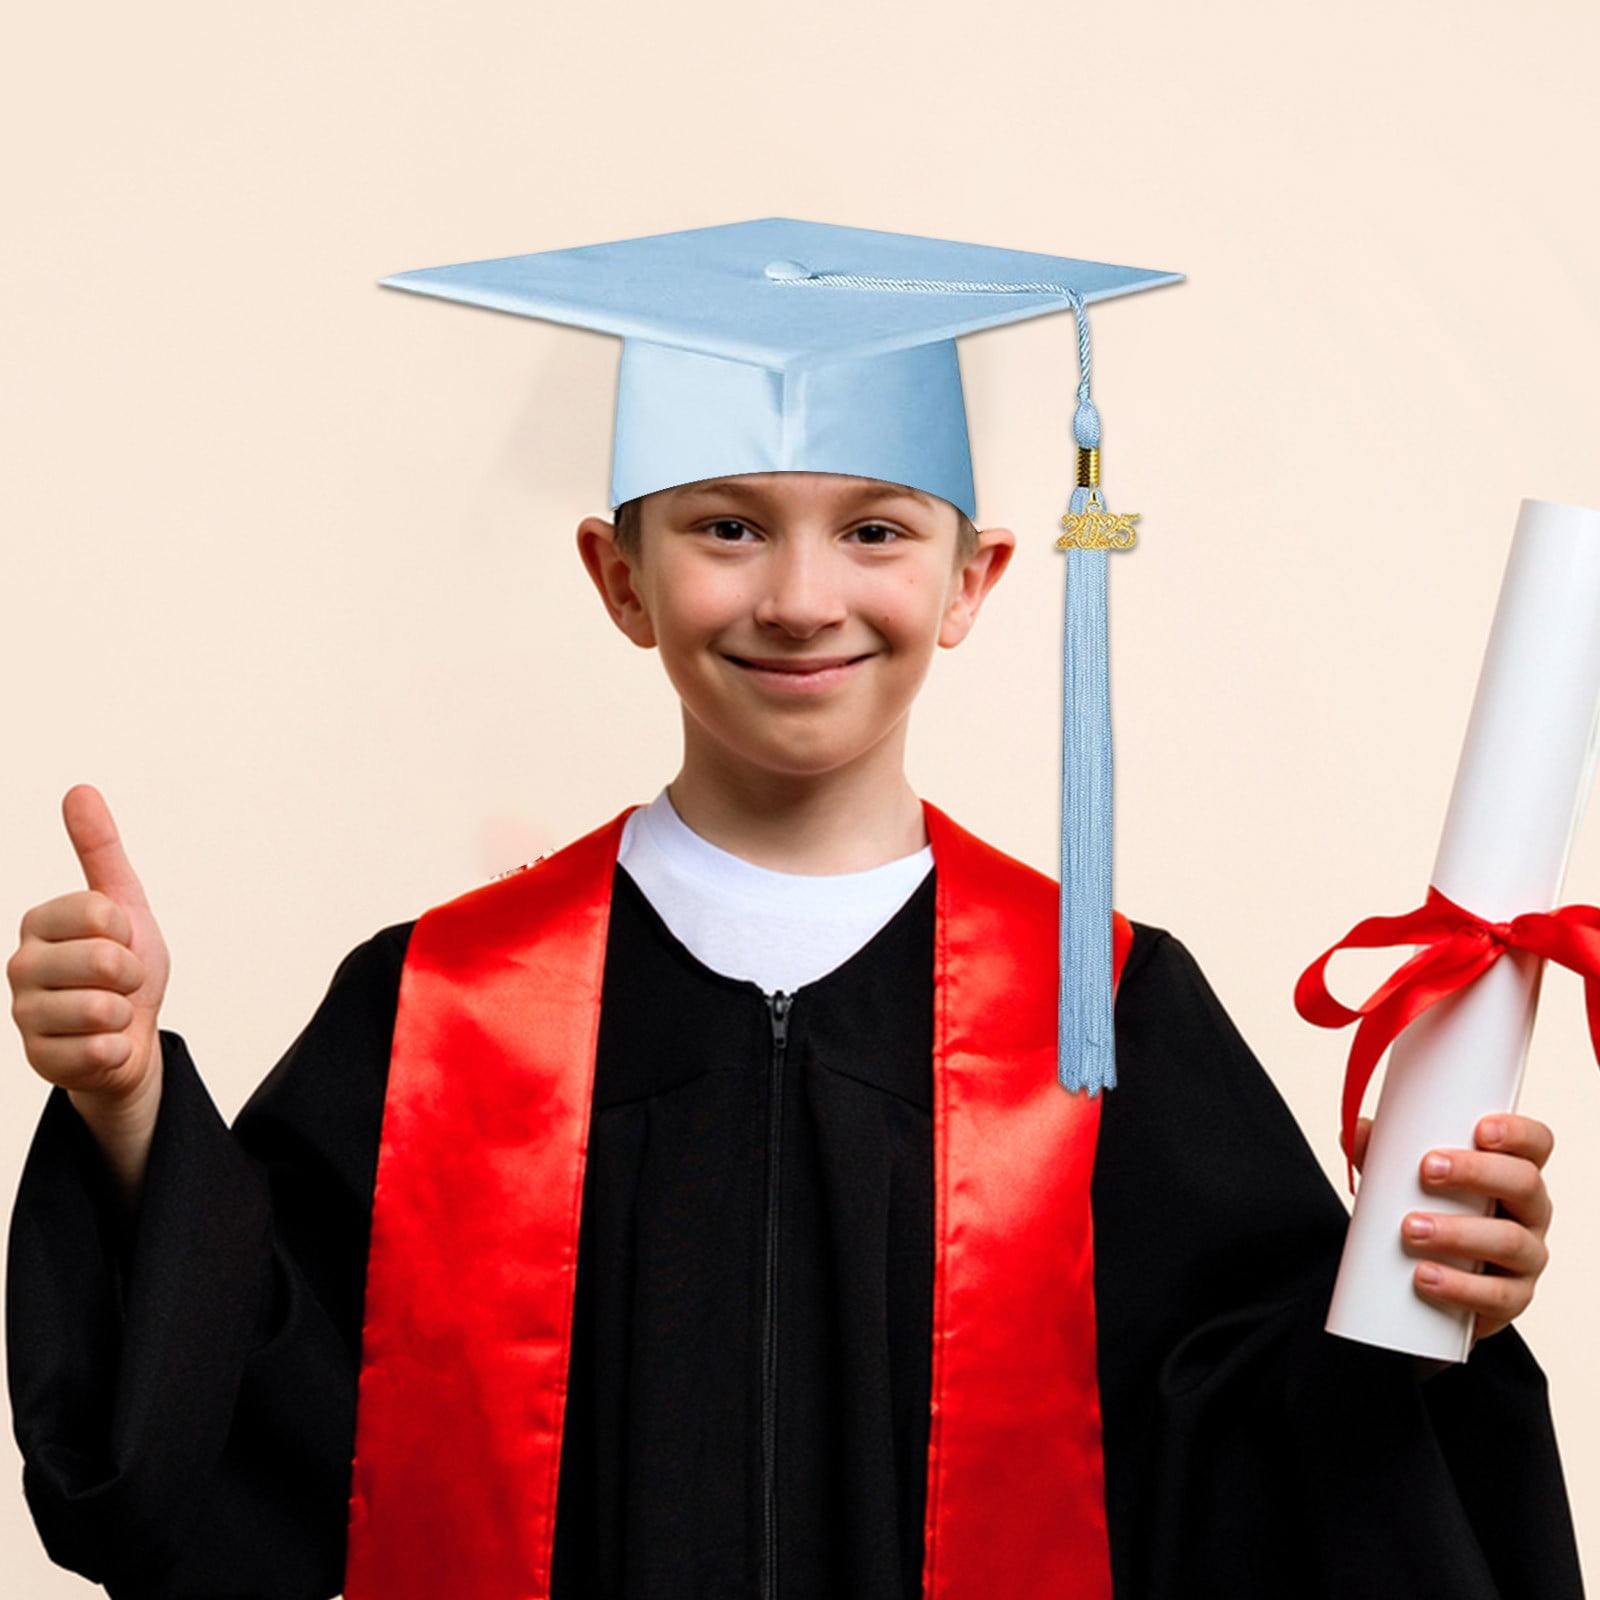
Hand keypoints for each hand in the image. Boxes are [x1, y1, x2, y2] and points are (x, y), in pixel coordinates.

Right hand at [7, 785, 169, 1198]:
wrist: (130, 1037)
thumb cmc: (124, 969)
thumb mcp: (124, 903)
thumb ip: (100, 849)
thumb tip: (79, 789)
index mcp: (40, 922)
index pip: (100, 912)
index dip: (128, 930)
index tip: (121, 940)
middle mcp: (22, 966)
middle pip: (105, 961)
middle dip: (132, 975)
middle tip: (120, 983)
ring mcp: (26, 1015)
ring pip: (102, 1009)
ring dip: (126, 1013)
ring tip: (111, 1013)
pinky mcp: (40, 1061)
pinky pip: (100, 1050)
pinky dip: (118, 1048)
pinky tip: (105, 1044)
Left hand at [1347, 1113, 1553, 1343]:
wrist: (1428, 1281)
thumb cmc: (1428, 1212)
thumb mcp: (1407, 1180)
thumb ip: (1385, 1154)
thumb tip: (1355, 1130)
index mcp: (1511, 1172)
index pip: (1536, 1143)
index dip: (1518, 1133)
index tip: (1480, 1129)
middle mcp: (1529, 1211)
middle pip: (1525, 1183)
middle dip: (1477, 1173)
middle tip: (1428, 1170)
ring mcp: (1527, 1257)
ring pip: (1511, 1241)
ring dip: (1459, 1233)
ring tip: (1410, 1229)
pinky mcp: (1512, 1298)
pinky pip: (1498, 1295)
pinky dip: (1459, 1287)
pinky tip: (1425, 1276)